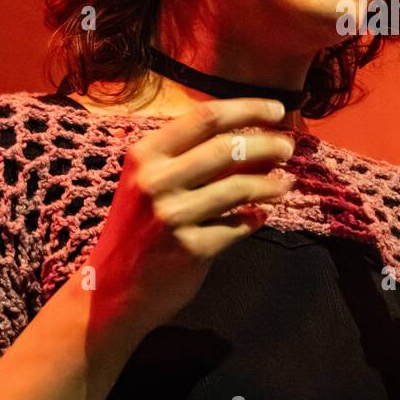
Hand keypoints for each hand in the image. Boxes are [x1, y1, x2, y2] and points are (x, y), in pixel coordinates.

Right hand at [83, 98, 296, 338]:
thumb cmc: (137, 227)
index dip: (248, 109)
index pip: (205, 118)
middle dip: (267, 145)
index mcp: (145, 154)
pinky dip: (255, 218)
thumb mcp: (153, 183)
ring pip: (239, 187)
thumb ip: (195, 159)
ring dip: (270, 184)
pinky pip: (238, 226)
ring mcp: (173, 216)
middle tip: (288, 148)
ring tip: (285, 184)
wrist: (111, 290)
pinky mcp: (191, 249)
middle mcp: (155, 180)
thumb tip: (257, 140)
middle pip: (227, 148)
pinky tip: (261, 216)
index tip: (277, 110)